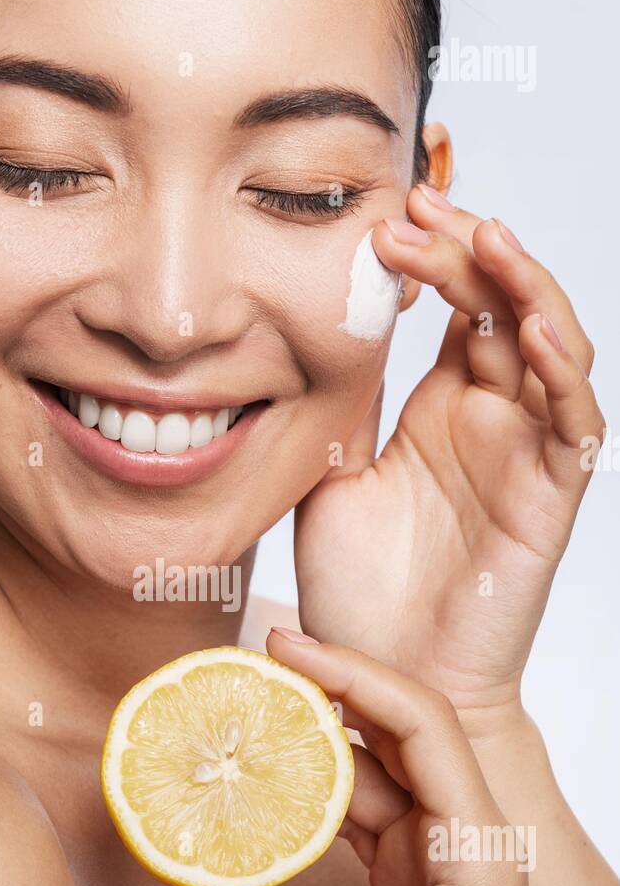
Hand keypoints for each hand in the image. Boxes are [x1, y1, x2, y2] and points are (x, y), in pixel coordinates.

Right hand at [140, 634, 557, 885]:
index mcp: (476, 845)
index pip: (423, 726)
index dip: (357, 677)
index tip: (291, 647)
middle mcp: (461, 837)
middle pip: (397, 735)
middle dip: (332, 692)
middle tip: (261, 658)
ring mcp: (433, 857)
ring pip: (372, 776)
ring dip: (316, 744)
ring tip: (252, 708)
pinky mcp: (406, 881)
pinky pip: (357, 819)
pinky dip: (311, 798)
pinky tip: (268, 778)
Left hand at [295, 186, 603, 725]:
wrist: (384, 678)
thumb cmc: (357, 592)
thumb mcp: (329, 479)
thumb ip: (338, 411)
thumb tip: (310, 335)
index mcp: (441, 410)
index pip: (458, 306)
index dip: (433, 256)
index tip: (381, 218)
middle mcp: (490, 421)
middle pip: (503, 307)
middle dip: (466, 250)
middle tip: (415, 207)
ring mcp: (525, 454)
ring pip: (552, 347)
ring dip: (525, 287)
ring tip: (483, 237)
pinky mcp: (551, 498)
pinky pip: (574, 424)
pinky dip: (563, 373)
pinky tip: (533, 330)